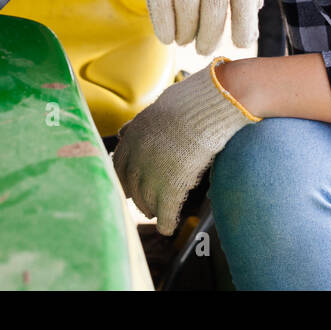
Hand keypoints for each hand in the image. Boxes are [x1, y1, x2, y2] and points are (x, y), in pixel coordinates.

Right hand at [105, 0, 261, 54]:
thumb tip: (254, 14)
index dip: (246, 22)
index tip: (243, 42)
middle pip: (215, 7)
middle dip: (211, 36)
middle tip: (206, 48)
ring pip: (187, 11)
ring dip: (186, 33)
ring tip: (185, 39)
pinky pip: (161, 6)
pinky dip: (165, 26)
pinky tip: (167, 34)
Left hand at [112, 58, 258, 235]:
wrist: (212, 102)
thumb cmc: (191, 100)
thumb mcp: (157, 108)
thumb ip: (138, 125)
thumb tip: (124, 131)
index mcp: (132, 136)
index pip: (118, 165)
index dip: (124, 178)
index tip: (128, 186)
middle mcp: (137, 156)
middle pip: (130, 186)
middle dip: (137, 197)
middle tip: (143, 205)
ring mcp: (153, 171)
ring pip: (145, 200)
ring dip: (150, 210)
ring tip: (155, 215)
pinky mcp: (173, 184)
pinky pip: (165, 210)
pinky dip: (166, 222)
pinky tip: (167, 229)